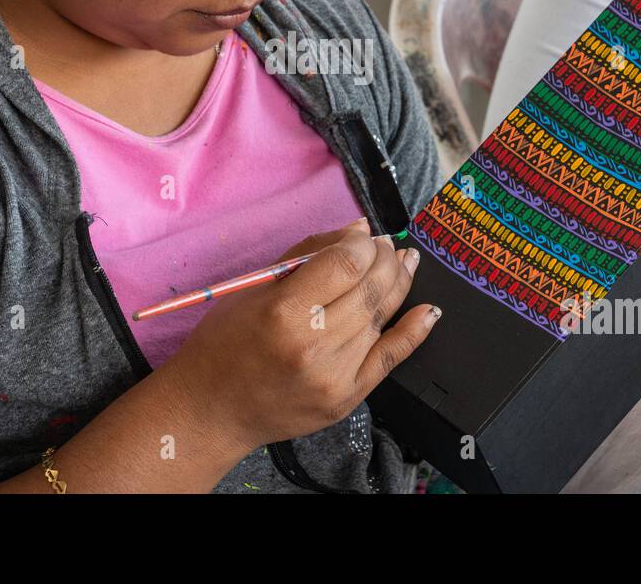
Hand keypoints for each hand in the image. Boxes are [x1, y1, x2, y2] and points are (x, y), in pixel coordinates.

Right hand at [161, 217, 439, 452]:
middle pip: (369, 289)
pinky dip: (413, 331)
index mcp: (284, 313)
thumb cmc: (223, 343)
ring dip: (398, 285)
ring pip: (380, 318)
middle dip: (385, 260)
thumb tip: (358, 231)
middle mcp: (313, 345)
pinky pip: (390, 359)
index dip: (362, 245)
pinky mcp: (347, 398)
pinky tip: (428, 309)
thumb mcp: (254, 287)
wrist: (211, 410)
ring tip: (405, 264)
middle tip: (387, 246)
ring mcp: (334, 376)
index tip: (364, 236)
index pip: (345, 265)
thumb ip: (307, 255)